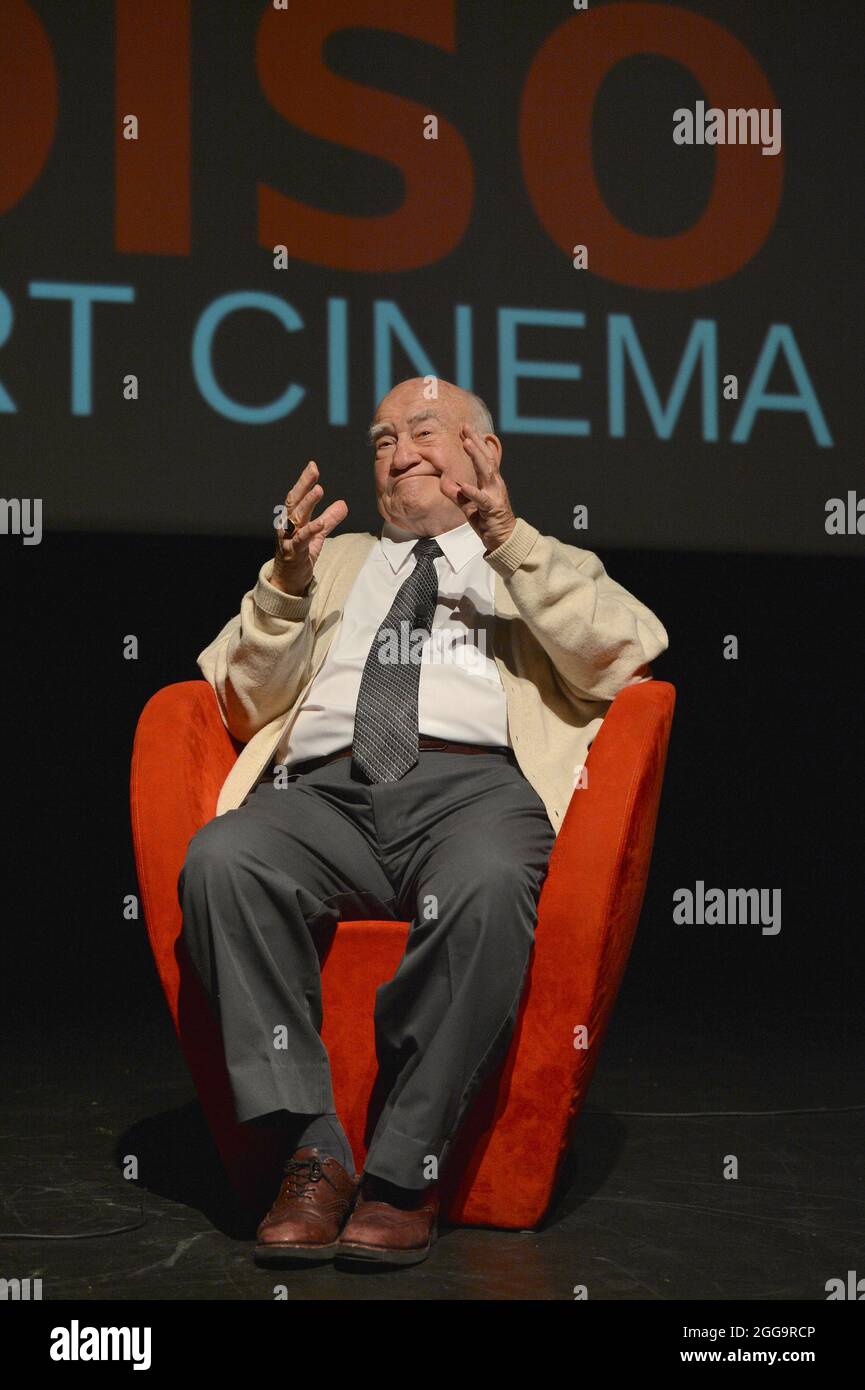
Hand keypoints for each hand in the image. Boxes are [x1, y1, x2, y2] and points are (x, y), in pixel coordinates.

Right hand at [272, 460, 347, 594]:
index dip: (304, 481)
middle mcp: (287, 526)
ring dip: (307, 503)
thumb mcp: (317, 535)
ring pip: (297, 517)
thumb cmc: (300, 555)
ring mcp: (288, 538)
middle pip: (294, 501)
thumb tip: (343, 504)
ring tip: (318, 489)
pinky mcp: (293, 552)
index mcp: (292, 519)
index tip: (312, 466)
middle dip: (303, 484)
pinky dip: (310, 530)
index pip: (297, 496)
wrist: (289, 581)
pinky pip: (301, 539)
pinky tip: (320, 522)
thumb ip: (329, 519)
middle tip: (313, 470)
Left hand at [438, 423, 516, 551]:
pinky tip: (464, 485)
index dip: (475, 442)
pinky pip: (481, 499)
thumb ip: (456, 493)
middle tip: (466, 428)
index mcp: (490, 481)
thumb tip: (443, 481)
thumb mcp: (468, 505)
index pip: (483, 457)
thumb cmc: (487, 520)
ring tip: (467, 443)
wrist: (502, 539)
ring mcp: (495, 495)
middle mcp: (495, 484)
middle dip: (476, 442)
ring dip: (476, 456)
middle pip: (486, 458)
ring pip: (486, 471)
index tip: (464, 429)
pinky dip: (473, 492)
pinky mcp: (492, 509)